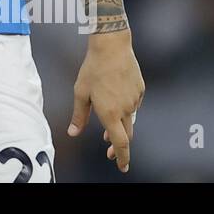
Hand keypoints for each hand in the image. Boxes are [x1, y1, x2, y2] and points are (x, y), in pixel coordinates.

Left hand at [67, 28, 144, 172]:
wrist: (112, 47)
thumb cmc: (93, 69)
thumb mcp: (80, 92)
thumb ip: (79, 116)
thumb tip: (73, 133)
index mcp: (110, 113)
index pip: (120, 143)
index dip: (121, 157)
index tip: (122, 166)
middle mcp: (125, 109)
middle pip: (127, 135)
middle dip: (119, 146)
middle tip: (110, 152)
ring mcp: (135, 100)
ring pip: (129, 117)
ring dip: (120, 122)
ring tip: (107, 118)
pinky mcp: (141, 90)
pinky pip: (134, 104)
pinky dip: (125, 106)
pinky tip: (116, 96)